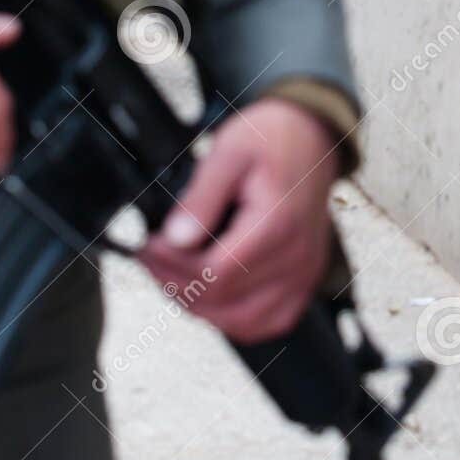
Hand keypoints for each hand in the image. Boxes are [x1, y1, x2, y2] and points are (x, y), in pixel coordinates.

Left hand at [141, 98, 341, 342]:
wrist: (311, 137)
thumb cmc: (271, 139)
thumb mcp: (228, 153)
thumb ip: (200, 198)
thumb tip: (174, 239)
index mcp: (277, 225)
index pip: (214, 273)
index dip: (172, 267)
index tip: (148, 246)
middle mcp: (296, 258)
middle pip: (224, 300)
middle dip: (176, 284)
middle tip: (151, 258)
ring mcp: (304, 274)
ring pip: (243, 322)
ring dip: (200, 306)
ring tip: (173, 276)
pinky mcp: (305, 281)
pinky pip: (268, 322)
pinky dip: (234, 319)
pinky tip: (210, 295)